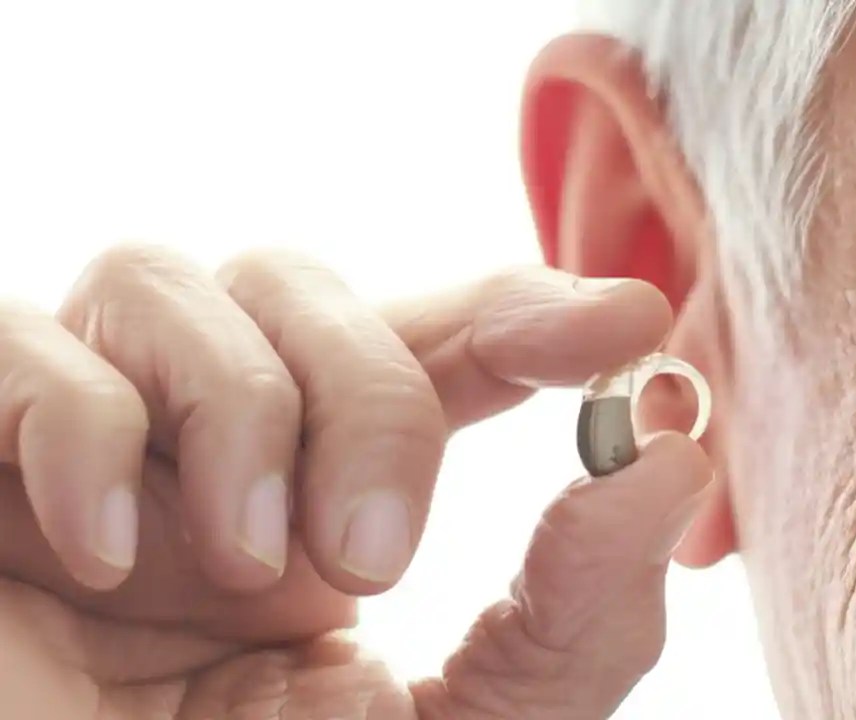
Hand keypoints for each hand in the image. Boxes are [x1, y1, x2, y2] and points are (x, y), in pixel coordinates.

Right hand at [0, 244, 710, 717]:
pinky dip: (80, 429)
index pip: (429, 345)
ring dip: (241, 410)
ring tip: (252, 566)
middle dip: (372, 398)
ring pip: (173, 279)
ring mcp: (80, 442)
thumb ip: (573, 623)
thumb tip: (676, 463)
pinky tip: (106, 562)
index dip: (526, 310)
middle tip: (375, 555)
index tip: (630, 321)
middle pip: (307, 285)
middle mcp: (202, 447)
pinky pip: (15, 339)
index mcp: (318, 498)